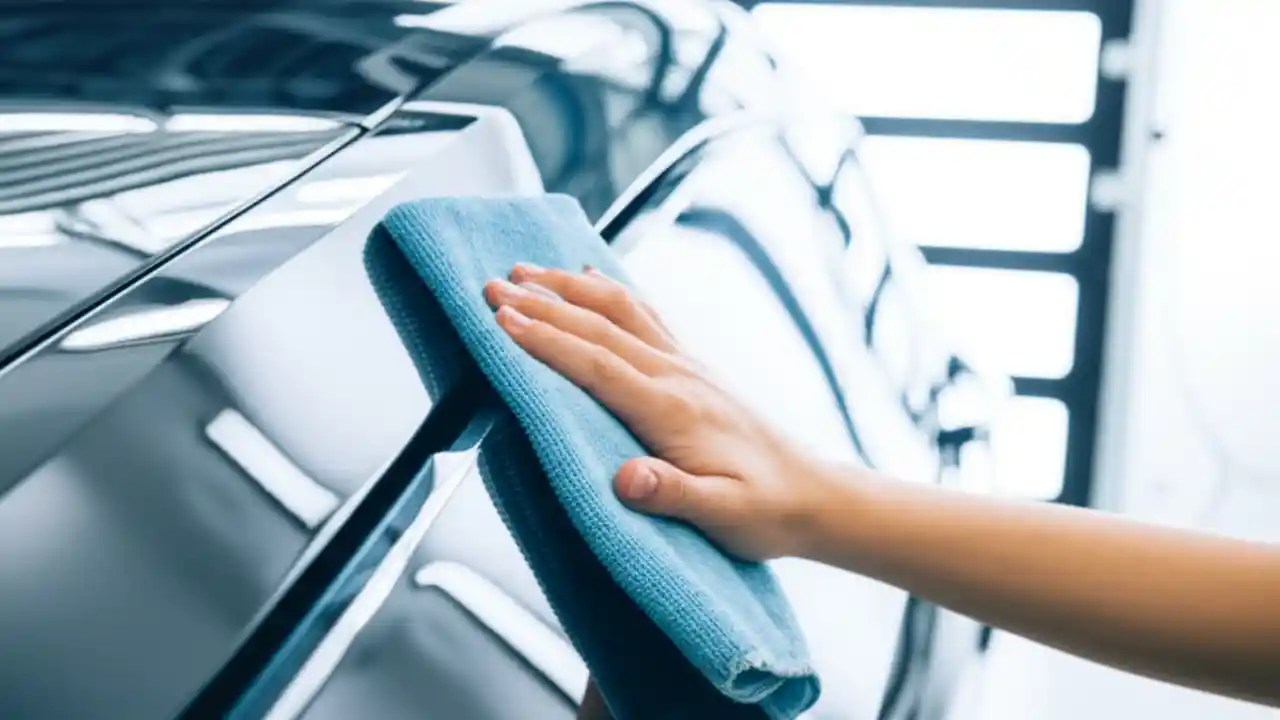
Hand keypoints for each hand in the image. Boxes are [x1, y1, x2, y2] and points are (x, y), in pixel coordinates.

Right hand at [483, 264, 824, 559]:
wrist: (812, 495)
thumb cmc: (765, 510)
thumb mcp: (722, 515)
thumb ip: (672, 495)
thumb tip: (625, 481)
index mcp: (673, 408)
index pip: (597, 365)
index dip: (547, 341)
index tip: (502, 319)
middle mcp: (677, 375)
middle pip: (599, 327)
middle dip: (542, 302)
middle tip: (492, 284)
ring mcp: (686, 365)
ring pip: (620, 310)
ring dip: (570, 286)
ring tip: (526, 269)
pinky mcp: (692, 368)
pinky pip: (645, 315)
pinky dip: (611, 291)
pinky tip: (593, 278)